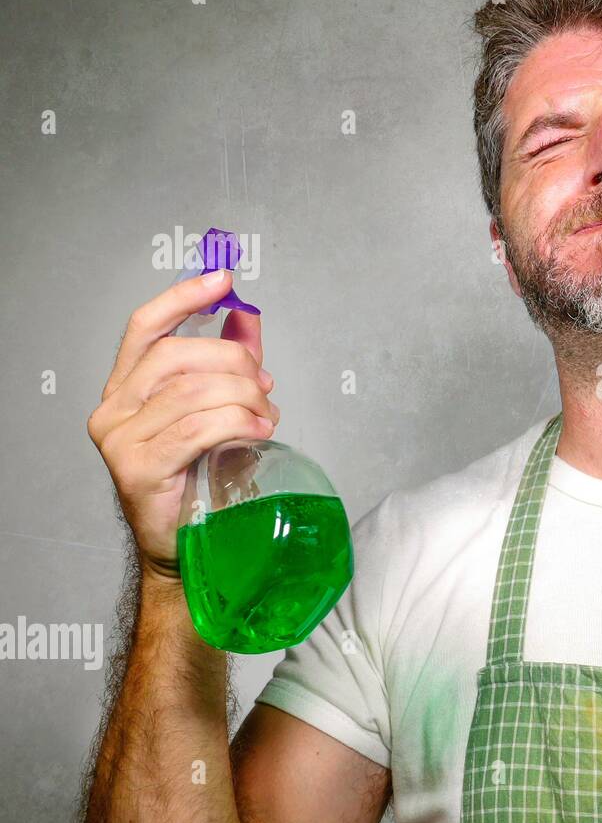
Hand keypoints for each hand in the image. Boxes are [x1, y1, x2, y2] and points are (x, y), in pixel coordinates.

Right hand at [87, 270, 278, 582]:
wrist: (184, 544)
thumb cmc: (199, 477)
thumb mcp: (218, 408)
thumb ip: (228, 361)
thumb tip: (246, 317)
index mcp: (126, 388)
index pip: (145, 327)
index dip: (184, 297)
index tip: (223, 278)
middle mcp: (113, 409)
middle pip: (178, 355)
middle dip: (234, 361)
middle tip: (265, 384)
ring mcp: (120, 440)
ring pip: (193, 391)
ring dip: (244, 397)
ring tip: (267, 415)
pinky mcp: (138, 469)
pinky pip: (198, 428)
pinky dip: (238, 422)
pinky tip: (259, 430)